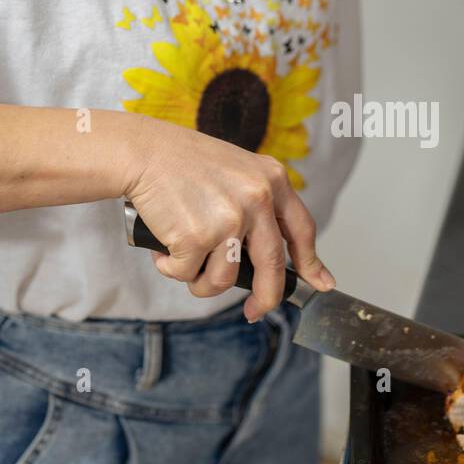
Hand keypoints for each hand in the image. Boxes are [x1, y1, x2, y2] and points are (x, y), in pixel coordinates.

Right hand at [121, 118, 334, 319]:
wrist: (142, 151)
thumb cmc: (184, 161)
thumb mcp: (239, 170)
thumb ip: (260, 202)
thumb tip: (276, 250)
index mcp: (272, 180)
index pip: (302, 230)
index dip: (311, 262)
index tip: (321, 283)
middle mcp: (257, 199)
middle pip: (271, 267)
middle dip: (266, 298)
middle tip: (257, 312)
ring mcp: (228, 219)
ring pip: (223, 279)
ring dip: (201, 282)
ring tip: (183, 263)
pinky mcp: (196, 237)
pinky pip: (187, 274)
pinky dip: (171, 269)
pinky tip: (163, 251)